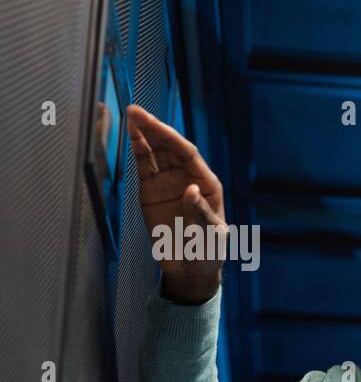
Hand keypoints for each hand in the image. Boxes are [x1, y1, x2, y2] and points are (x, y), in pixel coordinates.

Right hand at [126, 104, 226, 302]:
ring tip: (131, 116)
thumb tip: (191, 189)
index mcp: (207, 185)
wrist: (190, 270)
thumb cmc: (207, 253)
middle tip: (134, 111)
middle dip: (153, 128)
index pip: (187, 154)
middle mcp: (188, 178)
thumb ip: (199, 214)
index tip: (152, 123)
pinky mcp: (151, 191)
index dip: (169, 137)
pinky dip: (137, 150)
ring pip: (156, 152)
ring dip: (144, 134)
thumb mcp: (208, 237)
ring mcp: (168, 183)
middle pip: (169, 147)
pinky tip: (131, 134)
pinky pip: (144, 166)